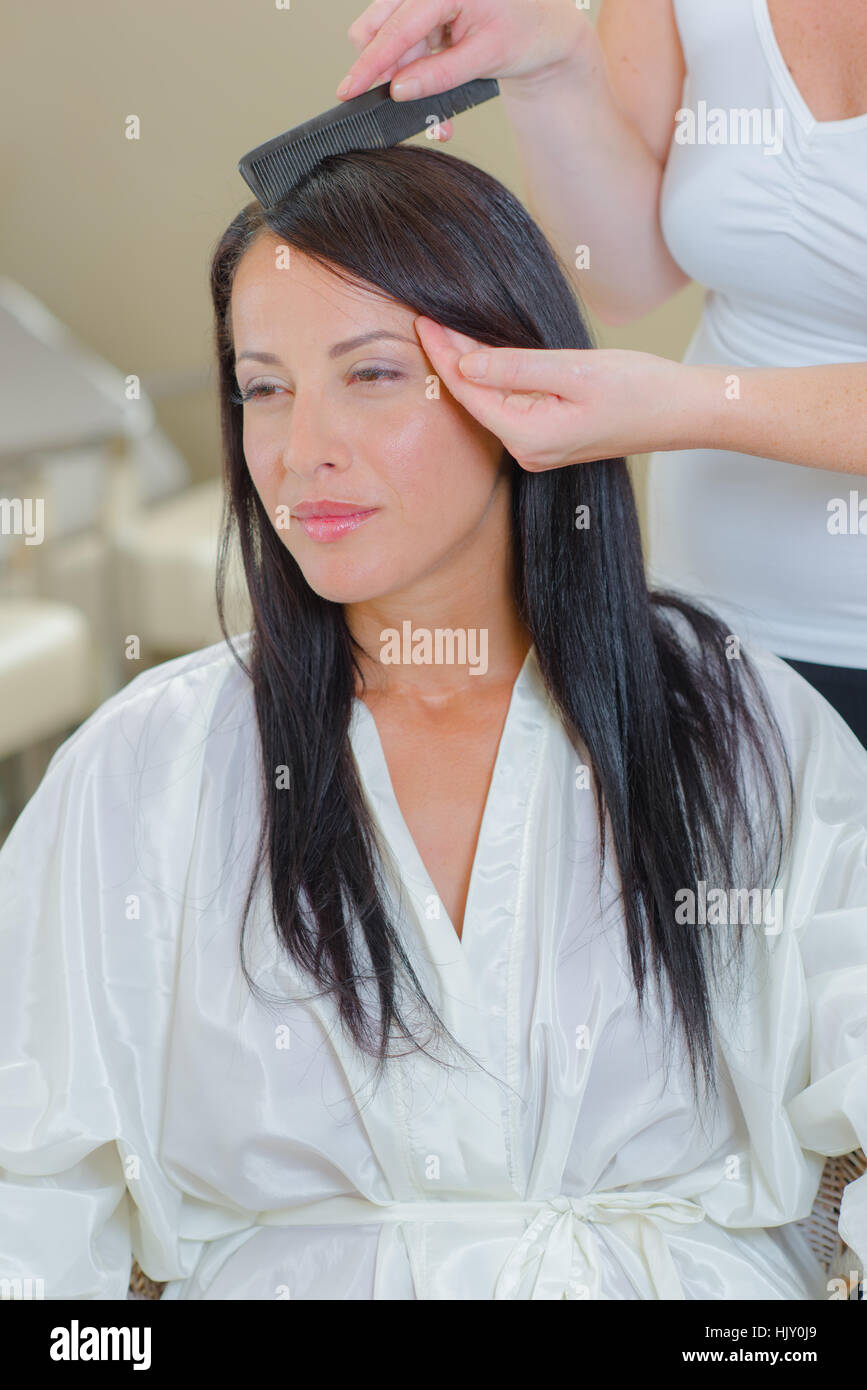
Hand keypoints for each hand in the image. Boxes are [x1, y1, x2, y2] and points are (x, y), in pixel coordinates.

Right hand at [336, 0, 589, 132]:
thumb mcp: (487, 58)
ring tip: (436, 111)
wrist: (546, 25)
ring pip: (390, 37)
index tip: (349, 89)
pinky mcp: (425, 7)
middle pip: (381, 26)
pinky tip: (431, 87)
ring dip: (405, 76)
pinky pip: (404, 40)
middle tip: (401, 102)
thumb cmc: (526, 32)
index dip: (372, 63)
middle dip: (389, 70)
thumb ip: (440, 74)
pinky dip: (414, 69)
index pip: (398, 27)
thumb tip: (399, 90)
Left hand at [414, 318, 714, 466]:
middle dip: (453, 359)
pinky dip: (498, 377)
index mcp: (529, 438)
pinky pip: (512, 405)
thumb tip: (466, 363)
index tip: (422, 322)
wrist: (682, 412)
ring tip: (449, 329)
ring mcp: (539, 448)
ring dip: (473, 366)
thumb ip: (516, 367)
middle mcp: (528, 452)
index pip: (471, 392)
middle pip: (477, 398)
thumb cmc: (639, 389)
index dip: (443, 355)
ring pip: (493, 401)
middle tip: (428, 317)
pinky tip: (486, 352)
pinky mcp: (550, 438)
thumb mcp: (573, 370)